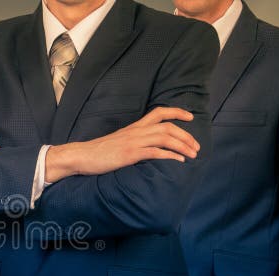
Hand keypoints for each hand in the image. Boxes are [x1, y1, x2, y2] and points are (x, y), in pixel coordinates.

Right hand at [45, 107, 199, 182]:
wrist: (82, 156)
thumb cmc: (98, 152)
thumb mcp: (119, 142)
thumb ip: (133, 141)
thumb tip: (146, 147)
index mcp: (134, 127)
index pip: (159, 112)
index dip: (177, 112)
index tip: (190, 117)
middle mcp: (136, 131)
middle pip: (168, 127)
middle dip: (186, 136)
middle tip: (197, 147)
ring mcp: (133, 142)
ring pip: (165, 138)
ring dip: (183, 146)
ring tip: (193, 154)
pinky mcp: (130, 154)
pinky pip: (155, 152)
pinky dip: (170, 156)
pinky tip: (179, 161)